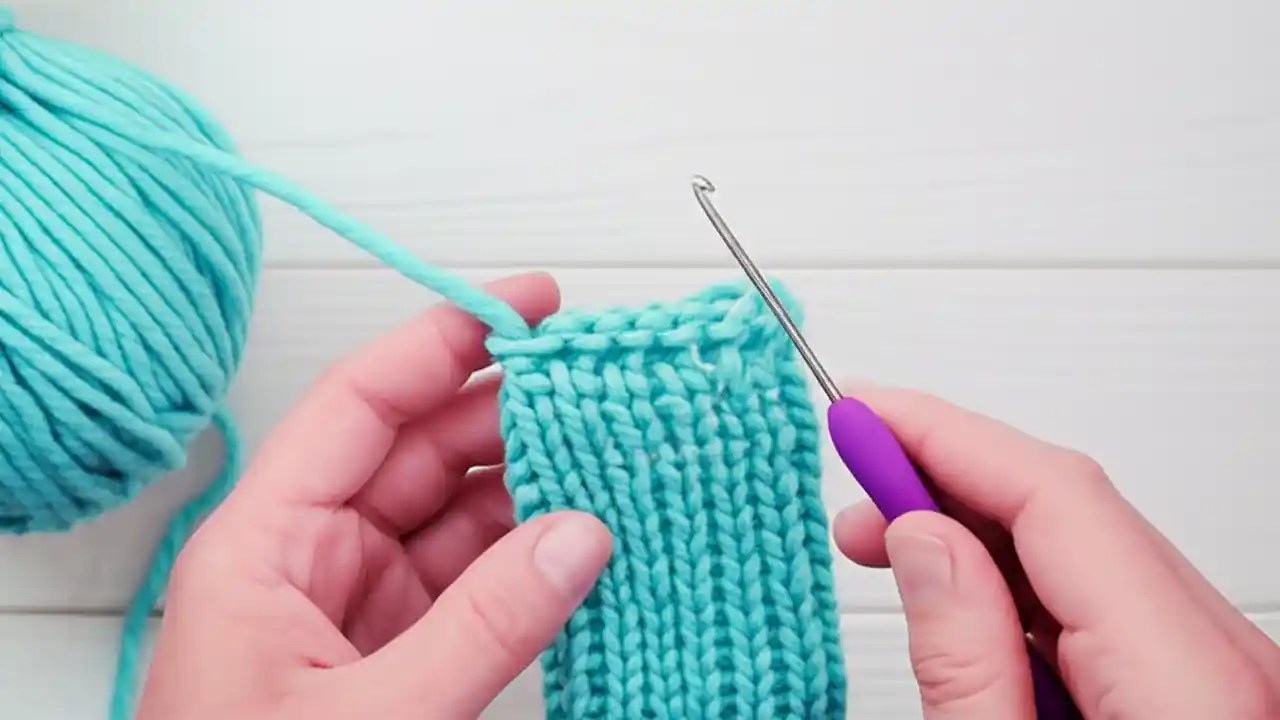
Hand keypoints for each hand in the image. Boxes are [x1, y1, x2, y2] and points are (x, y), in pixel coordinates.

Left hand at [138, 273, 612, 718]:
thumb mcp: (369, 718)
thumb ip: (482, 628)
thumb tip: (580, 536)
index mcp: (263, 546)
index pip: (361, 406)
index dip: (443, 342)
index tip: (526, 307)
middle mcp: (308, 559)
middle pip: (418, 450)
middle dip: (509, 414)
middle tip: (599, 390)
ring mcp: (355, 605)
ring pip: (454, 515)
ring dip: (531, 488)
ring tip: (612, 461)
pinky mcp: (395, 652)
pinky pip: (470, 580)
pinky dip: (528, 560)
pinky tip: (582, 540)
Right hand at [833, 386, 1279, 718]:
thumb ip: (966, 669)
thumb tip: (922, 542)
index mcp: (1191, 684)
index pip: (1060, 498)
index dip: (945, 436)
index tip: (861, 412)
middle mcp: (1225, 663)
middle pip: (1074, 510)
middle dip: (946, 480)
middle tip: (854, 484)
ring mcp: (1219, 673)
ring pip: (1083, 551)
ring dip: (974, 532)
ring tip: (881, 543)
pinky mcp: (1196, 688)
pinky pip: (1098, 602)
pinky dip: (1015, 583)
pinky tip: (954, 593)